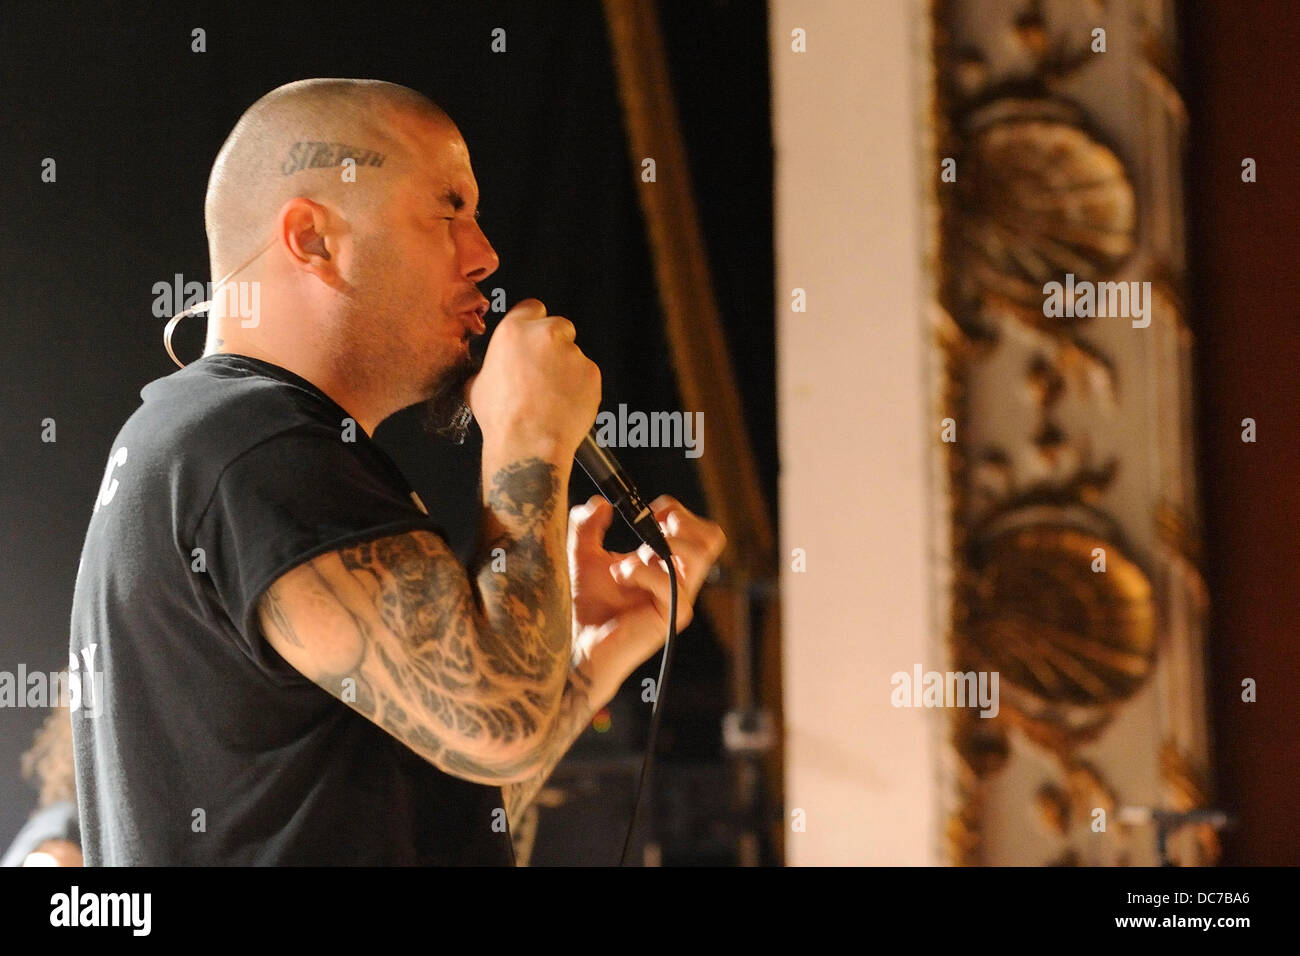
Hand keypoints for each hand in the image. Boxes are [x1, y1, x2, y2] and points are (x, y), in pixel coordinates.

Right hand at [466, 299, 599, 459]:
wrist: (529, 442)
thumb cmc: (503, 418)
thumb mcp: (477, 386)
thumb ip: (489, 369)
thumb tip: (491, 374)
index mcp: (513, 331)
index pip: (531, 308)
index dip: (533, 322)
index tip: (533, 337)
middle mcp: (545, 336)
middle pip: (558, 326)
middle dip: (554, 344)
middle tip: (545, 370)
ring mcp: (572, 353)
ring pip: (574, 353)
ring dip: (567, 369)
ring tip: (553, 395)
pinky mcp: (592, 372)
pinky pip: (587, 375)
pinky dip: (581, 387)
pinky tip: (565, 404)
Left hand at [568, 493, 725, 701]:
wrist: (576, 643)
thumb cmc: (583, 606)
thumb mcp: (581, 555)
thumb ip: (587, 527)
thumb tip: (599, 504)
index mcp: (661, 565)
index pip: (695, 531)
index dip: (675, 512)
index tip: (647, 512)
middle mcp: (674, 580)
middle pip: (711, 539)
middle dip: (683, 522)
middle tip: (653, 528)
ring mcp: (676, 599)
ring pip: (700, 555)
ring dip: (663, 545)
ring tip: (630, 559)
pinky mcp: (670, 616)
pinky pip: (671, 582)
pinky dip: (642, 570)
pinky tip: (619, 576)